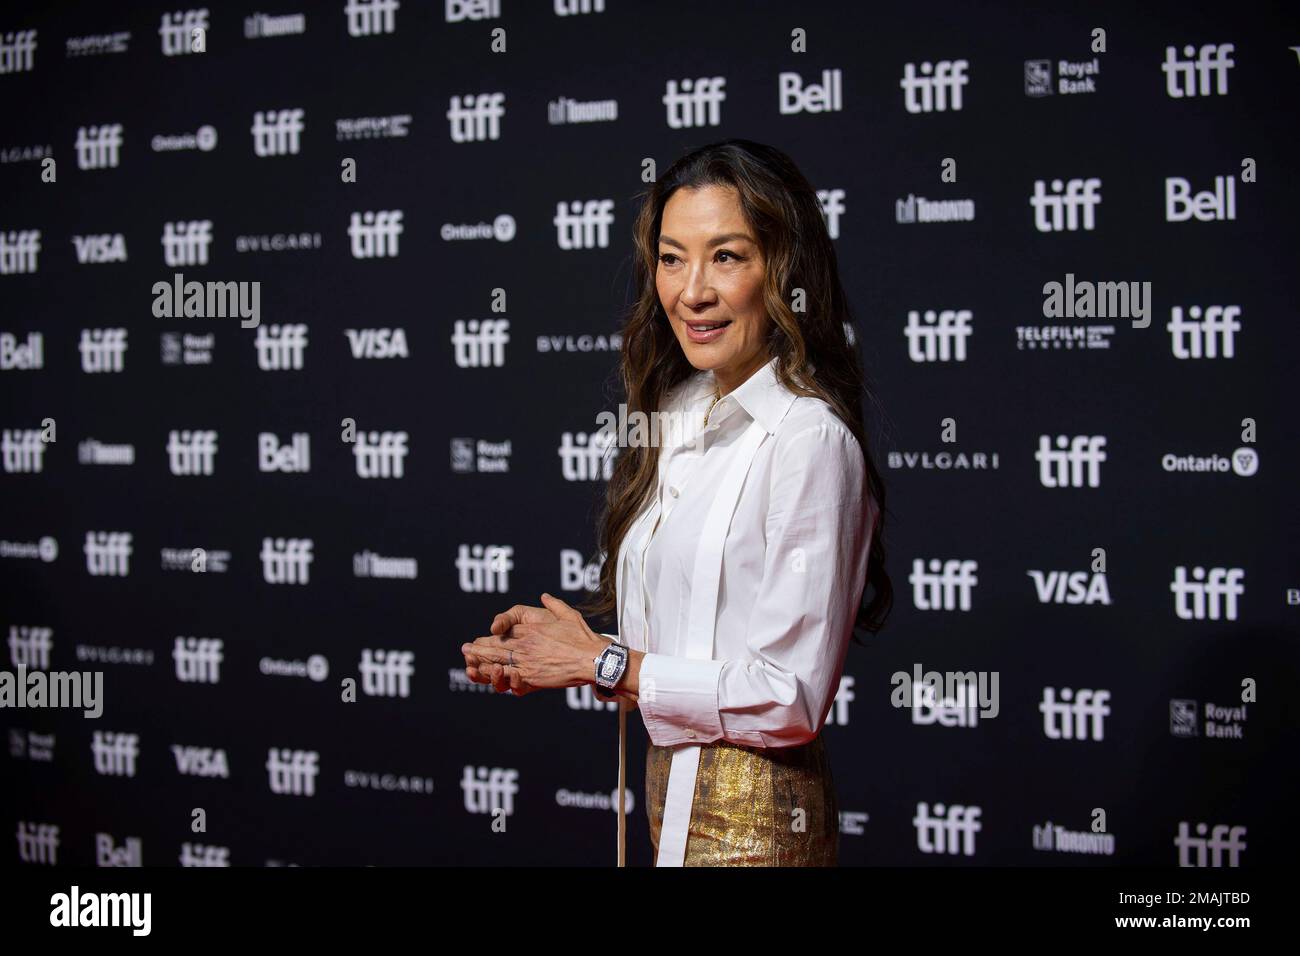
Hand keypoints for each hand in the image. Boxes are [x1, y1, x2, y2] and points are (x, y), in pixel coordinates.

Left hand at [463, 593, 608, 695]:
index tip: (484, 637)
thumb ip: (554, 604)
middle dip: (479, 647)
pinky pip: (508, 677)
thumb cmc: (583, 638)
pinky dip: (495, 676)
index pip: (505, 632)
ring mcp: (526, 661)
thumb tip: (544, 596)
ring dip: (481, 661)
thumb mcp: (569, 615)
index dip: (492, 635)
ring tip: (469, 661)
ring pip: (497, 661)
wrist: (592, 659)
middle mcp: (525, 645)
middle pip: (496, 646)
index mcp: (532, 630)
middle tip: (465, 648)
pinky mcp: (531, 677)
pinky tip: (486, 675)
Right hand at [463, 602, 553, 693]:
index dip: (475, 652)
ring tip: (491, 668)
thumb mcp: (529, 615)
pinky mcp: (534, 682)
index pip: (486, 651)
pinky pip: (518, 687)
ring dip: (490, 677)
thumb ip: (508, 617)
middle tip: (469, 663)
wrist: (582, 642)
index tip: (467, 648)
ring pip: (499, 680)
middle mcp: (513, 662)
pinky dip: (512, 682)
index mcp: (509, 645)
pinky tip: (514, 673)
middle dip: (476, 667)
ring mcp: (523, 673)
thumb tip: (493, 627)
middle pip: (487, 668)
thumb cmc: (554, 623)